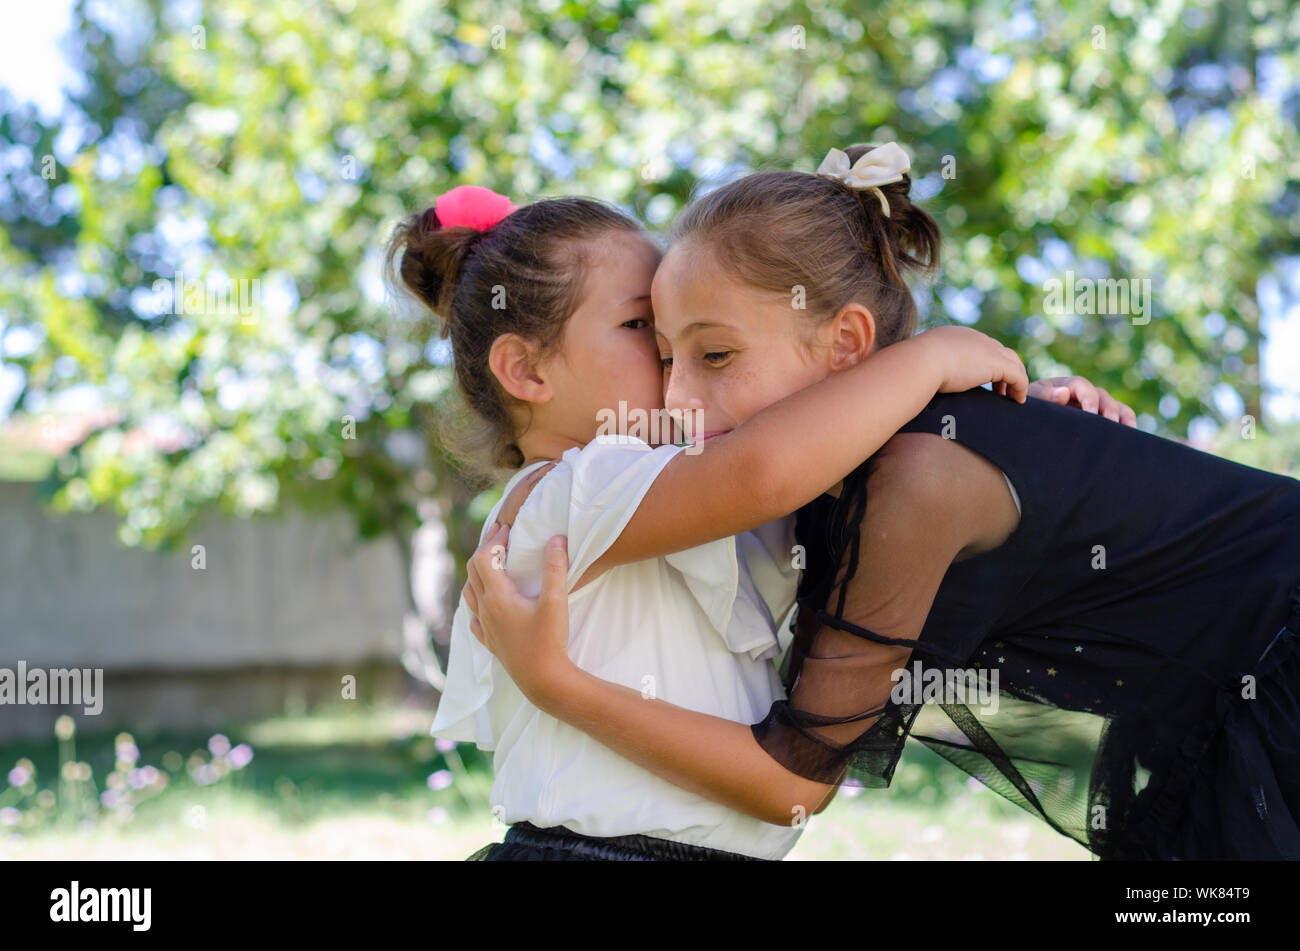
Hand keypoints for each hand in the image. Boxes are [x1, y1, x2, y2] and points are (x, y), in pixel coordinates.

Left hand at [462, 524, 576, 709]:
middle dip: (484, 551)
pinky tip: (486, 603)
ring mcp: (485, 627)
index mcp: (497, 597)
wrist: (543, 681)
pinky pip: (474, 616)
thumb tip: (556, 539)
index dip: (493, 540)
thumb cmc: (549, 641)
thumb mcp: (556, 601)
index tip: (507, 529)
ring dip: (477, 574)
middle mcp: (485, 610)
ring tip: (493, 564)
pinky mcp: (490, 642)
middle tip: (500, 538)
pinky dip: (476, 601)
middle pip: (473, 572)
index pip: (483, 558)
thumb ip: (556, 568)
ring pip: (469, 593)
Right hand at [915, 326, 1028, 402]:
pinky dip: (1020, 388)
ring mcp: (987, 349)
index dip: (984, 363)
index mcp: (955, 337)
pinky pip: (1018, 376)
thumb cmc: (913, 367)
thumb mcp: (919, 364)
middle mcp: (974, 338)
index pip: (978, 347)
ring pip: (1013, 361)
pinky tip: (1017, 401)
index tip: (982, 380)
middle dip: (1002, 370)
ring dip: (1015, 379)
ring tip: (1012, 397)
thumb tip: (918, 381)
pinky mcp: (996, 364)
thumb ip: (925, 368)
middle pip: (999, 351)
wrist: (920, 362)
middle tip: (1000, 390)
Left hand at [1028, 376, 1136, 426]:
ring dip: (1123, 417)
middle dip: (1109, 410)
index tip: (1091, 414)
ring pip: (1116, 406)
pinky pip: (1119, 419)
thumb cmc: (1031, 407)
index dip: (1089, 399)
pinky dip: (1127, 425)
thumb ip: (1044, 396)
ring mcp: (1096, 405)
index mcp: (1067, 385)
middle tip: (1111, 424)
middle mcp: (1085, 393)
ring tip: (1128, 431)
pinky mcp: (1101, 418)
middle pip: (1102, 396)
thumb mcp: (1032, 400)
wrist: (1030, 420)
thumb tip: (1064, 393)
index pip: (1082, 386)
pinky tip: (1130, 438)